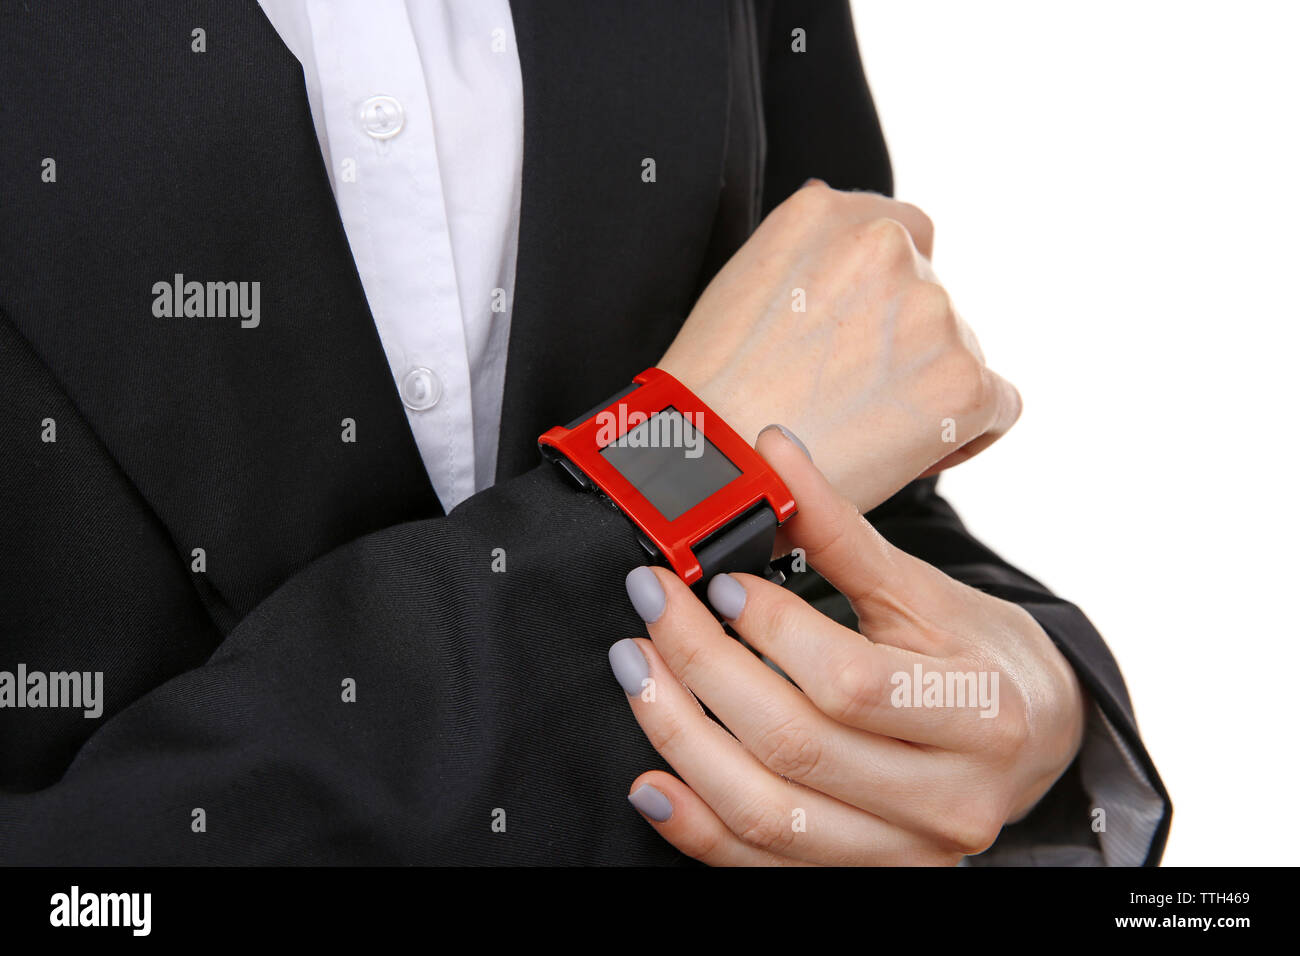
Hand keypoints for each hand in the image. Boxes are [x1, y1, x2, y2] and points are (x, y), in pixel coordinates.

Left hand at [608, 426, 1085, 864]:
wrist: (1034, 744)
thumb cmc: (979, 657)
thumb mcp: (924, 591)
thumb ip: (843, 533)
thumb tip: (773, 451)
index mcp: (980, 715)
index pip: (851, 683)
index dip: (772, 631)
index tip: (719, 583)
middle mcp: (949, 800)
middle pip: (796, 746)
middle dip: (702, 667)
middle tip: (651, 604)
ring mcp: (904, 853)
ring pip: (768, 814)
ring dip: (681, 740)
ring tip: (636, 670)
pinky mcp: (864, 876)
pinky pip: (763, 867)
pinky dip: (697, 827)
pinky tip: (651, 779)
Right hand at [658, 181, 1021, 514]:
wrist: (713, 466)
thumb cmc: (710, 396)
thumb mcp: (743, 286)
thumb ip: (810, 261)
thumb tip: (847, 238)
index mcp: (826, 214)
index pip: (901, 235)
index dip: (882, 298)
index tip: (853, 344)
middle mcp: (887, 245)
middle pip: (929, 296)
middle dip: (899, 346)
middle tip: (843, 401)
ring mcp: (932, 311)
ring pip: (957, 351)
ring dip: (922, 388)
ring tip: (857, 435)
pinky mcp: (963, 380)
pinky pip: (997, 405)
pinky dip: (964, 432)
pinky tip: (906, 453)